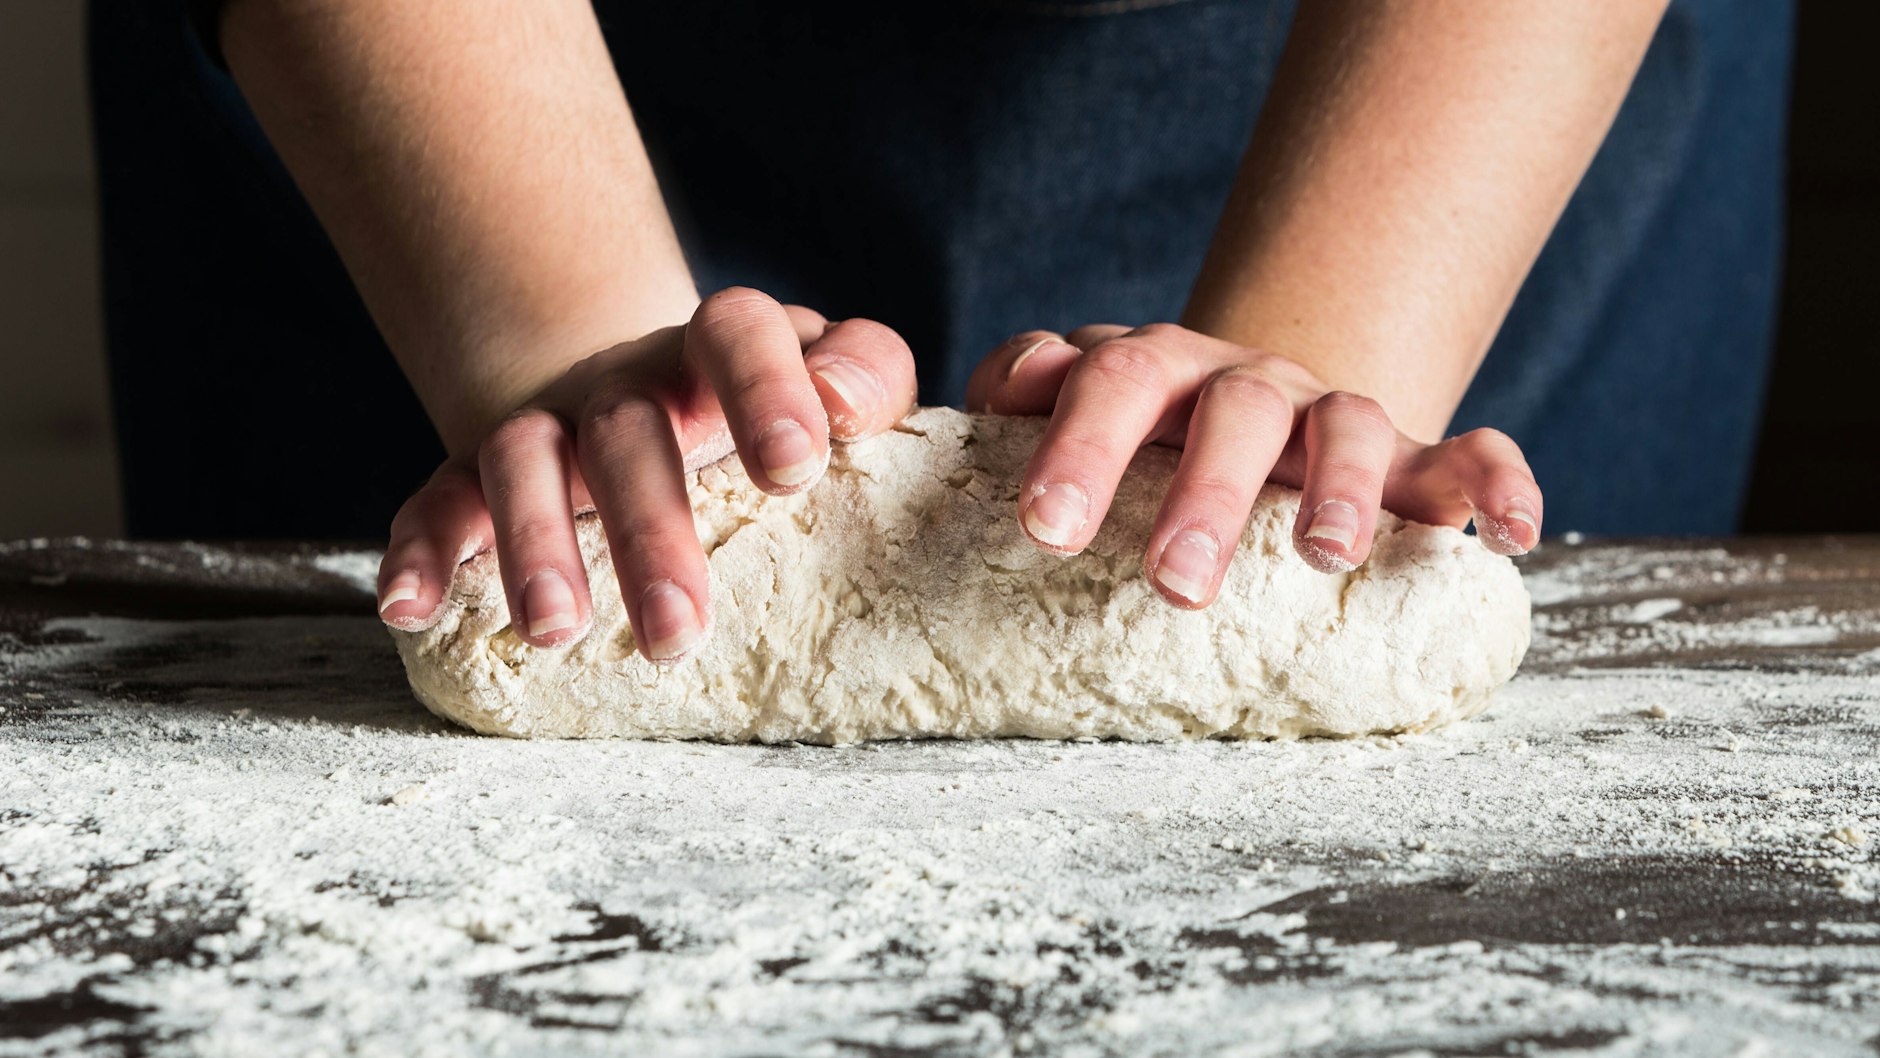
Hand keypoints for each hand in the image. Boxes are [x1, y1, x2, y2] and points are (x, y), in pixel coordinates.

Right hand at [375, 288, 916, 659]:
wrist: (649, 384)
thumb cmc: (768, 404)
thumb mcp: (830, 374)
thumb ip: (865, 373)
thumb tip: (844, 405)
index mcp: (719, 351)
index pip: (735, 332)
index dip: (763, 389)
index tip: (794, 465)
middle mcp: (627, 382)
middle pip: (626, 431)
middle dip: (648, 530)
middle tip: (680, 630)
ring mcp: (549, 424)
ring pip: (524, 461)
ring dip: (534, 544)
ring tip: (557, 632)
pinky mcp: (480, 474)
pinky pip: (436, 498)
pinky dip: (421, 549)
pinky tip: (410, 610)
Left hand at [965, 324, 1541, 608]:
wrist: (1247, 422)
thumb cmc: (1136, 446)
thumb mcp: (1070, 423)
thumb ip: (1021, 403)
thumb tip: (1008, 388)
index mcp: (1152, 371)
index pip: (1109, 382)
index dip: (1078, 445)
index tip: (1046, 528)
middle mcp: (1244, 383)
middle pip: (1230, 412)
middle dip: (1205, 492)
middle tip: (1175, 581)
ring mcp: (1331, 415)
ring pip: (1349, 426)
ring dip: (1341, 485)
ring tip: (1326, 554)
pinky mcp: (1414, 460)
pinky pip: (1469, 453)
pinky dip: (1497, 483)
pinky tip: (1513, 533)